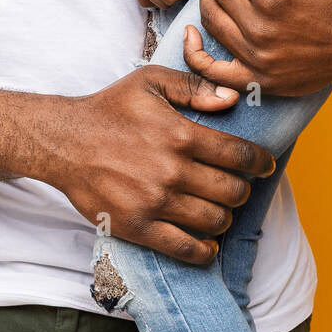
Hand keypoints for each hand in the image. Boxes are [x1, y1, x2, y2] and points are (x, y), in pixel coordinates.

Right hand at [39, 65, 275, 264]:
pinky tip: (208, 243)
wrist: (65, 142)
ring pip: (214, 220)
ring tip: (220, 208)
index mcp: (180, 134)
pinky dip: (205, 250)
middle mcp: (172, 170)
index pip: (238, 155)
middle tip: (237, 186)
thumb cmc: (110, 108)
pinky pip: (186, 248)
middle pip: (232, 191)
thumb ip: (193, 87)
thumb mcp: (150, 81)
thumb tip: (231, 99)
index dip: (260, 162)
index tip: (266, 165)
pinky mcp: (140, 227)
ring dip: (225, 216)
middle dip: (242, 189)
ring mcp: (156, 202)